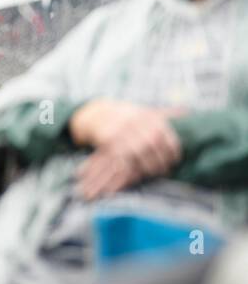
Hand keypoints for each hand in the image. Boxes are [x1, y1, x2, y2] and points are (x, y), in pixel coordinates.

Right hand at [69, 100, 183, 199]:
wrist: (96, 114)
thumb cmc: (126, 116)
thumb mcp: (145, 111)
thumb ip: (166, 113)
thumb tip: (187, 112)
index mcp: (148, 116)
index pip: (166, 136)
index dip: (172, 152)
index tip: (174, 161)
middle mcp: (136, 121)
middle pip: (154, 145)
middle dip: (160, 161)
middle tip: (163, 170)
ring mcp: (121, 130)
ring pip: (139, 152)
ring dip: (147, 165)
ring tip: (151, 172)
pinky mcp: (108, 140)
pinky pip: (122, 156)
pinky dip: (130, 165)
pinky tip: (136, 171)